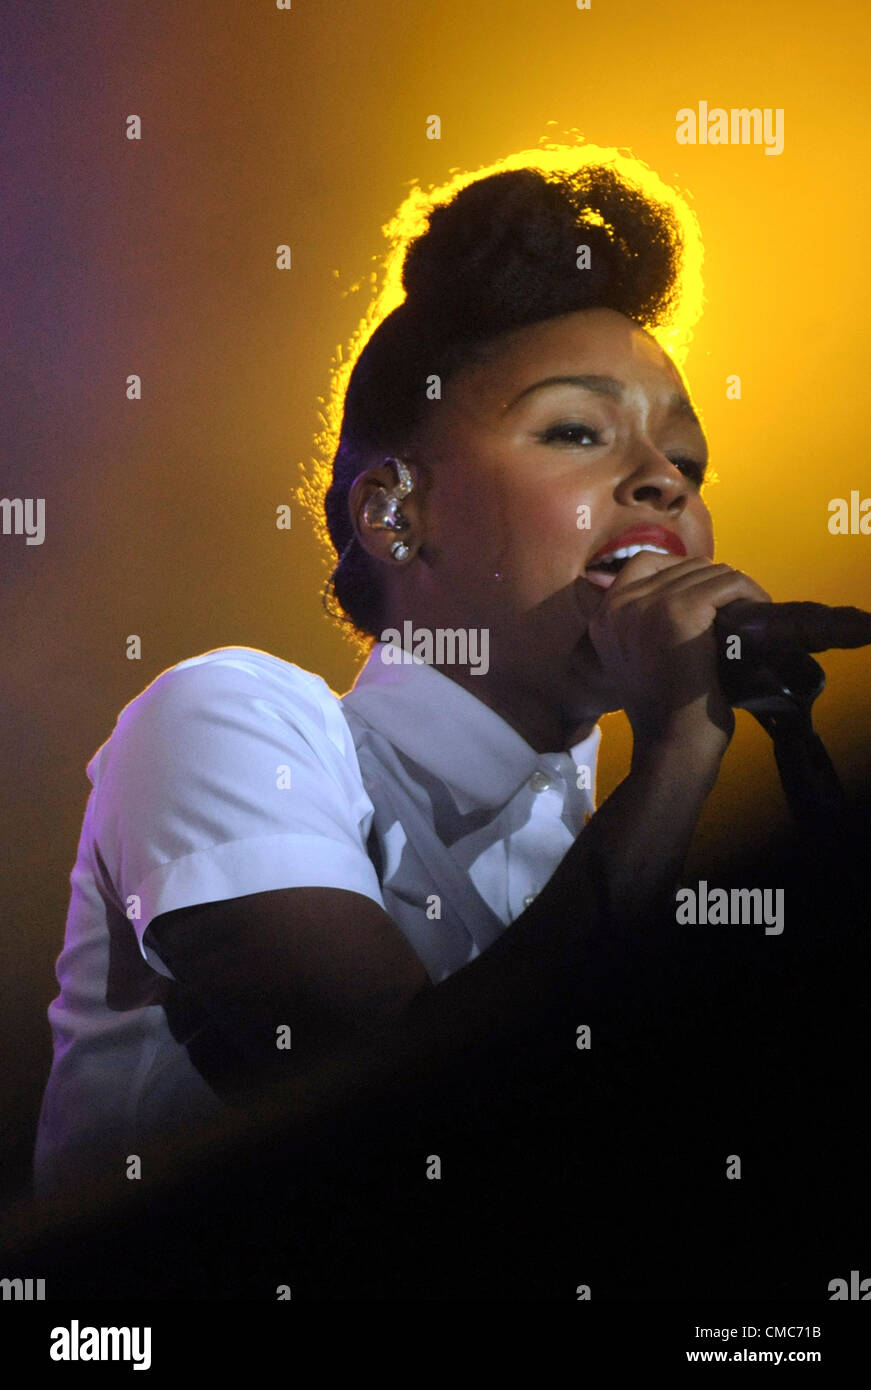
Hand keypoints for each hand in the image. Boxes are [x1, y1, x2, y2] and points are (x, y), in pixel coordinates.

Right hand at [586, 552, 771, 751]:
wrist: (673, 745)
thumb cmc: (665, 711)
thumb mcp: (635, 659)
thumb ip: (640, 625)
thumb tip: (682, 593)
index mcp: (603, 614)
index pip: (644, 562)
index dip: (681, 573)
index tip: (706, 598)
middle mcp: (618, 603)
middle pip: (682, 566)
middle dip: (714, 585)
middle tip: (735, 613)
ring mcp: (647, 605)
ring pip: (709, 572)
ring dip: (736, 591)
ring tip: (749, 617)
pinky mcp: (680, 611)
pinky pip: (726, 584)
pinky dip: (749, 594)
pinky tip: (757, 614)